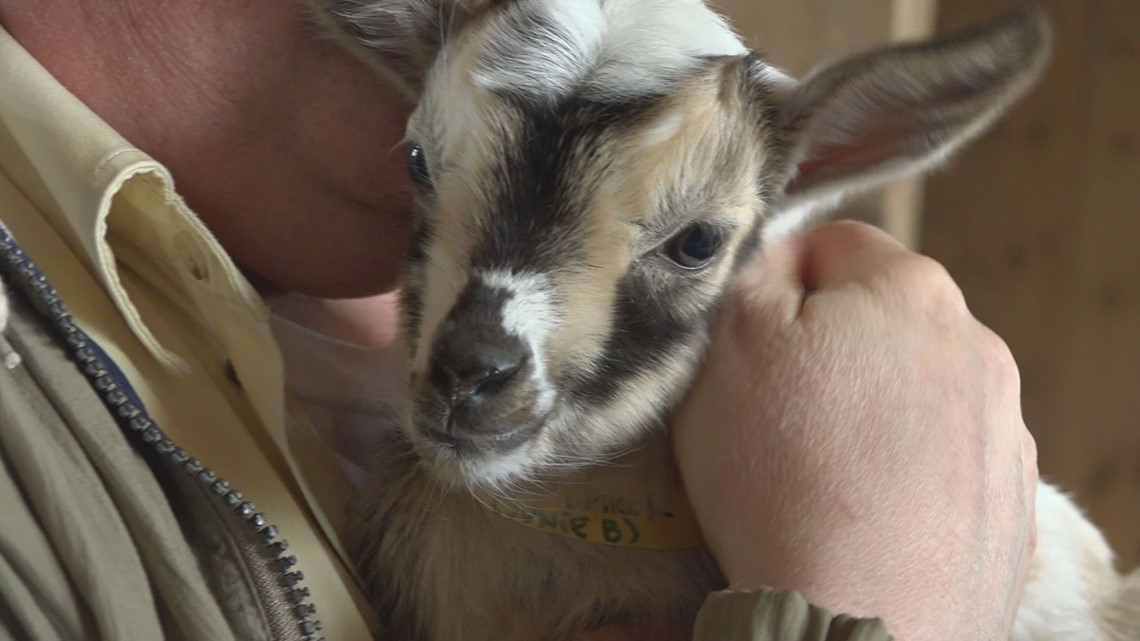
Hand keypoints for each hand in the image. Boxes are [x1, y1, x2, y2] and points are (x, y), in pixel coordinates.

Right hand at [671, 221, 1037, 639]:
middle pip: (882, 320)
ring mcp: (1003, 428)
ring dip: (871, 409)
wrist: (858, 617)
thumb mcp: (730, 345)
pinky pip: (943, 457)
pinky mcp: (1008, 500)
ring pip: (916, 389)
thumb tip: (782, 260)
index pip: (833, 246)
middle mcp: (977, 347)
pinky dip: (904, 468)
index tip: (749, 341)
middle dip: (830, 349)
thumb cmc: (781, 475)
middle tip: (778, 410)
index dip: (778, 286)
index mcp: (910, 291)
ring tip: (822, 469)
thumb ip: (756, 276)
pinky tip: (864, 508)